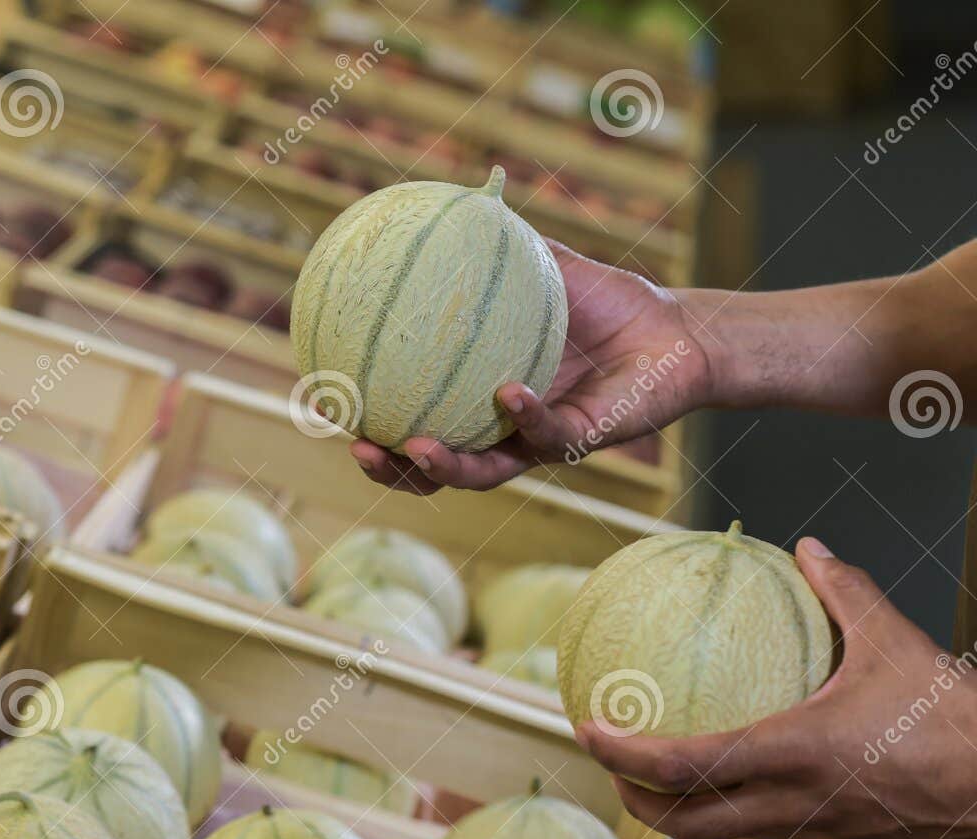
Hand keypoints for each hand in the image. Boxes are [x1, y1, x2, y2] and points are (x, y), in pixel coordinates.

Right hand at [353, 240, 714, 493]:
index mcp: (477, 399)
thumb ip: (502, 246)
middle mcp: (501, 431)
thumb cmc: (608, 304)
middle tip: (357, 448)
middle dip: (391, 469)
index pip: (414, 421)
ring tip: (413, 448)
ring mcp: (537, 443)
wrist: (676, 331)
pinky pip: (545, 436)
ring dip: (443, 467)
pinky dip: (525, 415)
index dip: (373, 425)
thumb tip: (461, 196)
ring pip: (480, 473)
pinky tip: (508, 392)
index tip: (333, 408)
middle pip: (432, 468)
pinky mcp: (580, 443)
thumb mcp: (547, 268)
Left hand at [575, 539, 976, 838]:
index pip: (683, 766)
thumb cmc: (955, 718)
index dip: (623, 755)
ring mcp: (811, 830)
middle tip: (609, 761)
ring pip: (719, 835)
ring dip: (678, 809)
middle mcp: (791, 803)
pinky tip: (732, 773)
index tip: (585, 729)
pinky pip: (761, 829)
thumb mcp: (896, 642)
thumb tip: (807, 549)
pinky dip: (728, 807)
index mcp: (792, 754)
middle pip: (683, 824)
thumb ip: (844, 592)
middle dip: (633, 797)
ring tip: (656, 769)